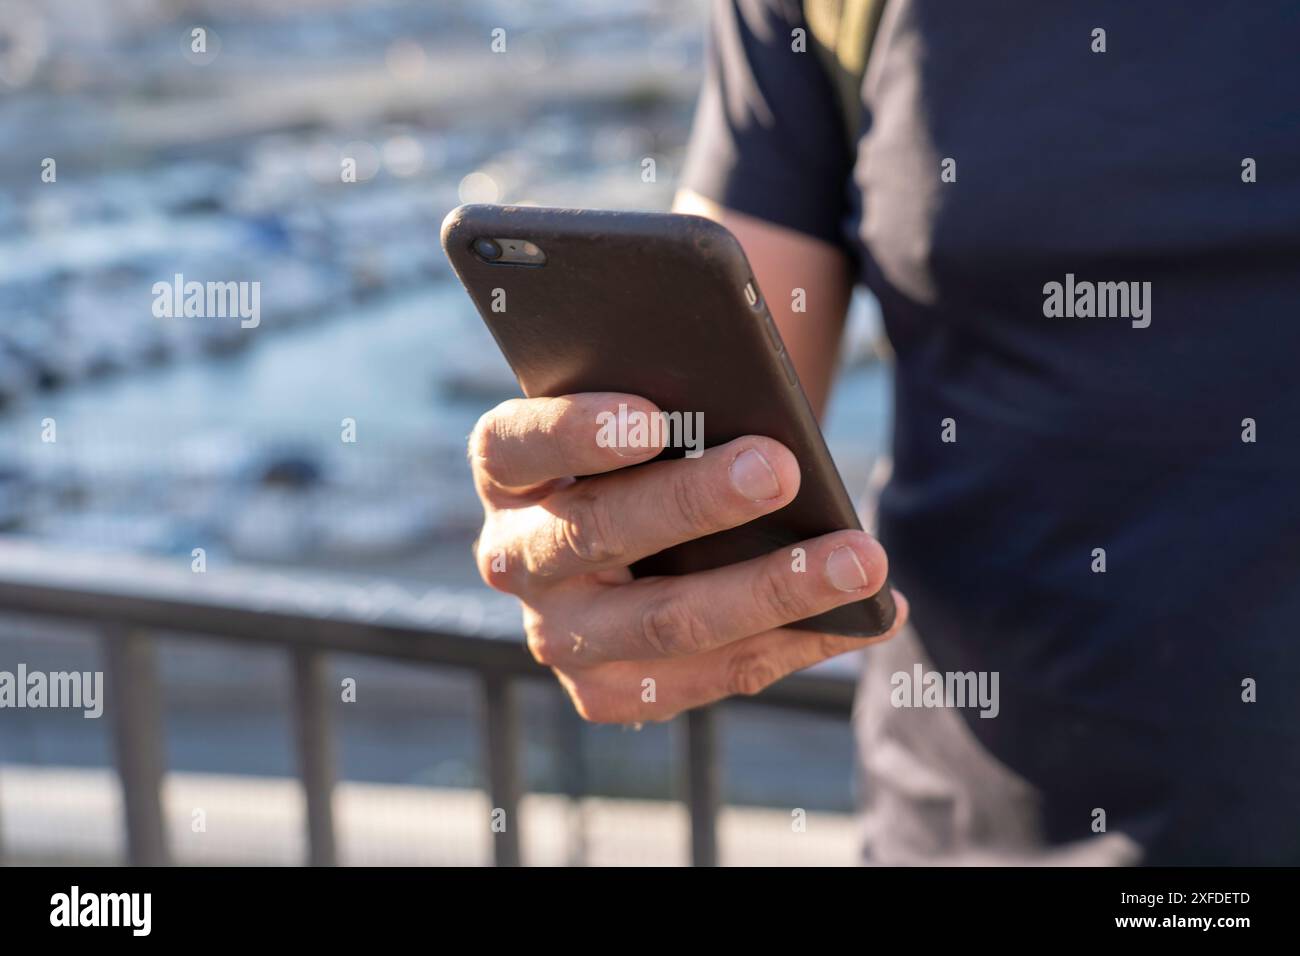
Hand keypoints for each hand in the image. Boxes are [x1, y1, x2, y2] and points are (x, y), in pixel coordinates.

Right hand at [469, 392, 907, 722]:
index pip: (515, 445)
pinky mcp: (605, 693)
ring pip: (665, 620)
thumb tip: (771, 429)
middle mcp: (514, 557)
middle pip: (598, 532)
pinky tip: (862, 617)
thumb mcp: (642, 420)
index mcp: (506, 472)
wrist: (633, 538)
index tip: (650, 418)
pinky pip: (708, 676)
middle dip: (696, 502)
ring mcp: (555, 635)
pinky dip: (793, 643)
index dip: (577, 432)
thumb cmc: (651, 452)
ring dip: (772, 589)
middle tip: (781, 469)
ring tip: (861, 562)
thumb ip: (674, 411)